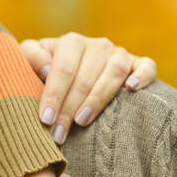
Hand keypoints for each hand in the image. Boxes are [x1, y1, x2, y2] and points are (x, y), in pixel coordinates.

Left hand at [19, 33, 156, 143]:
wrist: (72, 72)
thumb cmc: (45, 71)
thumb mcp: (30, 61)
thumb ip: (30, 58)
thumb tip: (46, 69)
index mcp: (71, 43)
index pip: (62, 69)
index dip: (53, 95)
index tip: (45, 119)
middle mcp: (97, 45)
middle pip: (85, 78)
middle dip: (69, 109)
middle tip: (58, 134)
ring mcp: (120, 53)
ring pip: (113, 74)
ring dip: (97, 99)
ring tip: (82, 122)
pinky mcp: (138, 63)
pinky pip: (147, 66)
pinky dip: (142, 75)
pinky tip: (132, 88)